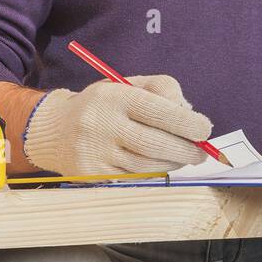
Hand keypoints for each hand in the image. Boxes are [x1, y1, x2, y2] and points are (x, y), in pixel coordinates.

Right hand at [23, 74, 211, 176]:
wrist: (56, 128)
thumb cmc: (106, 104)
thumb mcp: (130, 84)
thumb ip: (163, 90)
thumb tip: (190, 113)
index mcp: (114, 97)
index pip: (157, 110)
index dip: (186, 122)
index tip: (205, 129)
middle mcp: (101, 124)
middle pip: (155, 143)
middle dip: (186, 149)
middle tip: (200, 152)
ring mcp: (95, 152)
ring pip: (147, 165)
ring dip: (172, 163)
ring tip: (182, 157)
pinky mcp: (92, 173)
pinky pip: (133, 177)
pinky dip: (153, 172)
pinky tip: (159, 164)